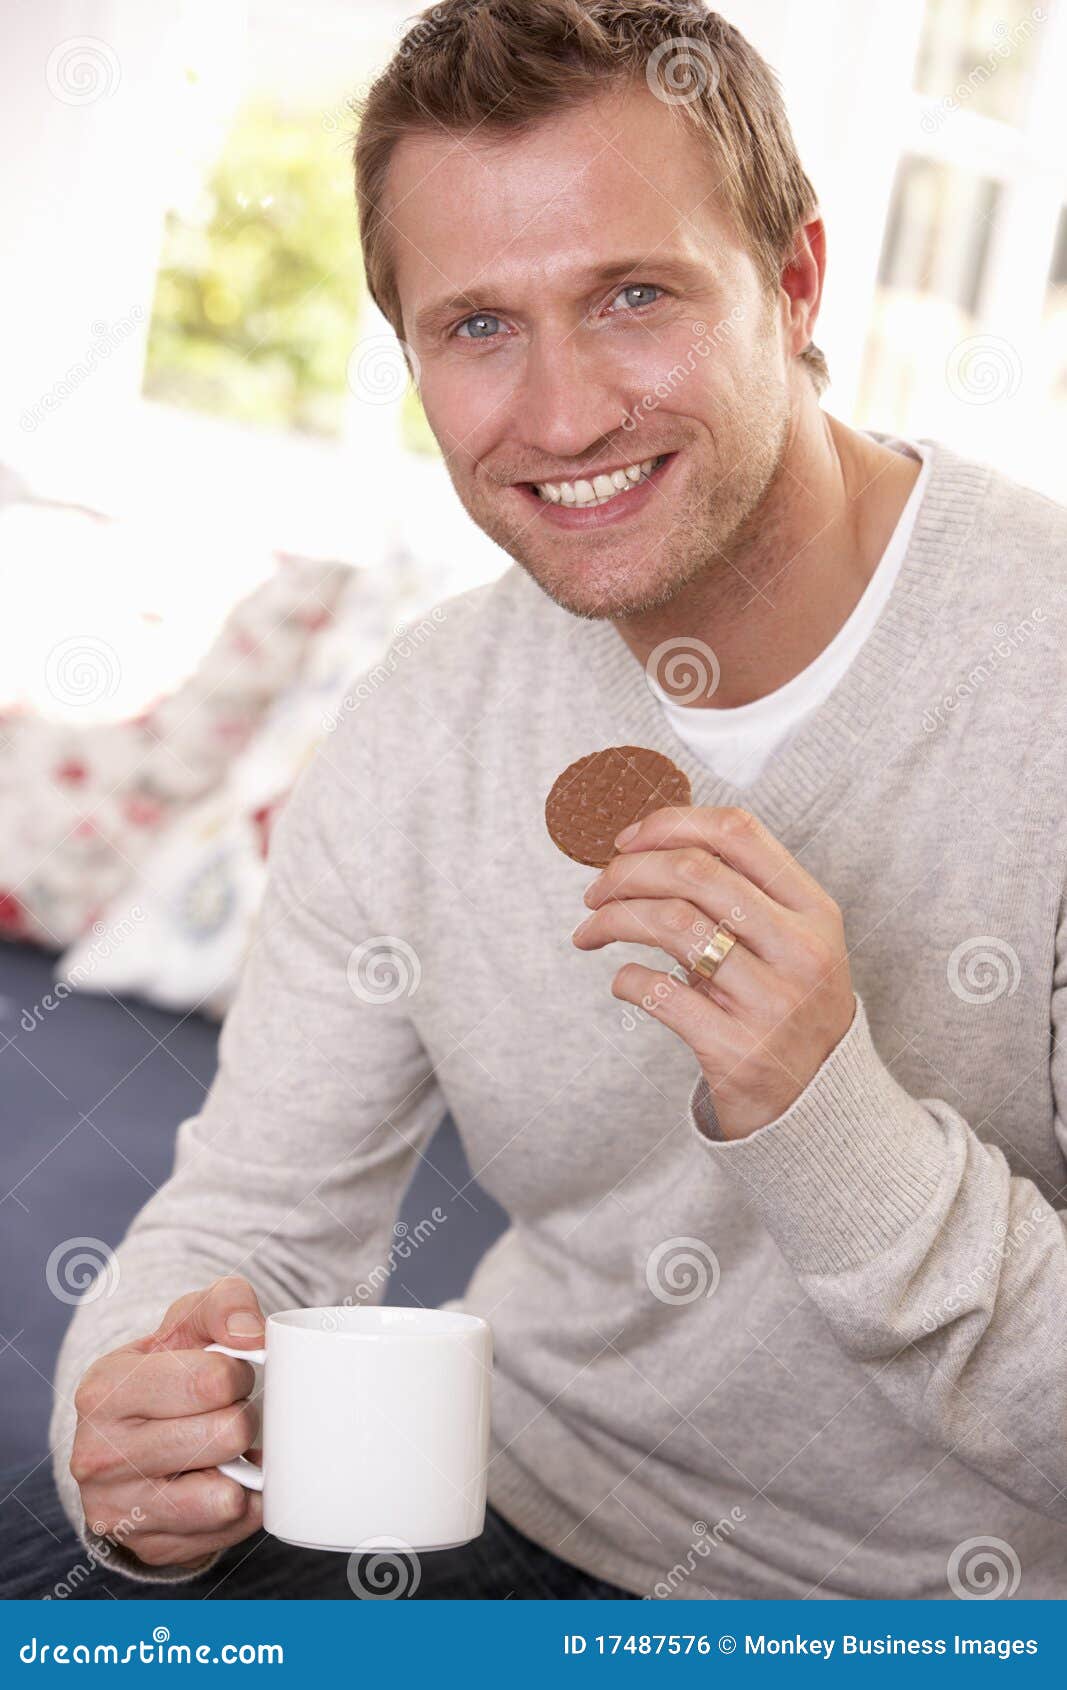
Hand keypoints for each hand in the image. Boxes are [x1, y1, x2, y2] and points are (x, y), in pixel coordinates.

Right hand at [69, 1275, 265, 1568]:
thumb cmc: (170, 1372)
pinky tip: (222, 1481)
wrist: (136, 1441)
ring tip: (224, 1449)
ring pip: (227, 1494)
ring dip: (244, 1467)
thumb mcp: (188, 1323)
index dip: (240, 1373)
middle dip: (243, 1418)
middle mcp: (99, 1454)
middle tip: (227, 1413)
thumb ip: (225, 1304)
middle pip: (227, 1434)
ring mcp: (121, 1509)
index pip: (213, 1380)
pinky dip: (243, 1504)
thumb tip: (253, 1335)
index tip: (230, 1374)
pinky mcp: (150, 1548)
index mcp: (103, 1389)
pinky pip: (231, 1529)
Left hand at [571, 805, 854, 1139]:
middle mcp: (801, 950)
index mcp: (814, 910)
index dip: (670, 823)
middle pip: (695, 872)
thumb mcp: (790, 941)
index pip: (737, 832)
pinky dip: (626, 979)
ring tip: (590, 930)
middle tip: (594, 890)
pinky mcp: (738, 1051)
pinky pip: (660, 994)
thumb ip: (741, 892)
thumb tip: (647, 844)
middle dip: (627, 871)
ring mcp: (773, 1003)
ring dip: (613, 919)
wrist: (818, 1106)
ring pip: (672, 924)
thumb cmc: (786, 1006)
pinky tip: (623, 981)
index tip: (625, 840)